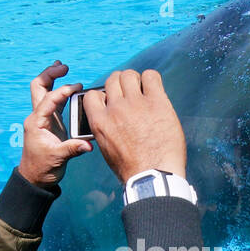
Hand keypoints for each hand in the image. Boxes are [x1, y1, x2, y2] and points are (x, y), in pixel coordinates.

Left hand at [19, 61, 92, 185]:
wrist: (35, 177)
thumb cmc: (43, 168)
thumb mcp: (58, 158)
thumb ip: (73, 149)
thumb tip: (88, 145)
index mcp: (36, 122)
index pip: (49, 100)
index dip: (63, 91)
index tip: (77, 87)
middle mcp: (37, 117)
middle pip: (39, 87)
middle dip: (50, 75)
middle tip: (64, 67)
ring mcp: (43, 118)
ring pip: (44, 91)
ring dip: (52, 78)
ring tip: (63, 67)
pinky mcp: (50, 122)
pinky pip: (54, 101)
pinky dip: (60, 91)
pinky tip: (70, 86)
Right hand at [82, 69, 187, 183]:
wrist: (153, 175)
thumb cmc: (132, 168)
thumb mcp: (107, 149)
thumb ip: (106, 129)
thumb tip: (110, 117)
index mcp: (100, 122)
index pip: (92, 95)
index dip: (103, 95)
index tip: (112, 101)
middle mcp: (115, 109)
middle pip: (112, 80)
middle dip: (120, 84)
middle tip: (130, 94)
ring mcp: (135, 103)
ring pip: (129, 75)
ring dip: (135, 80)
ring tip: (143, 91)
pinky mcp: (156, 102)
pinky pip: (151, 76)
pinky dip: (152, 80)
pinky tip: (155, 91)